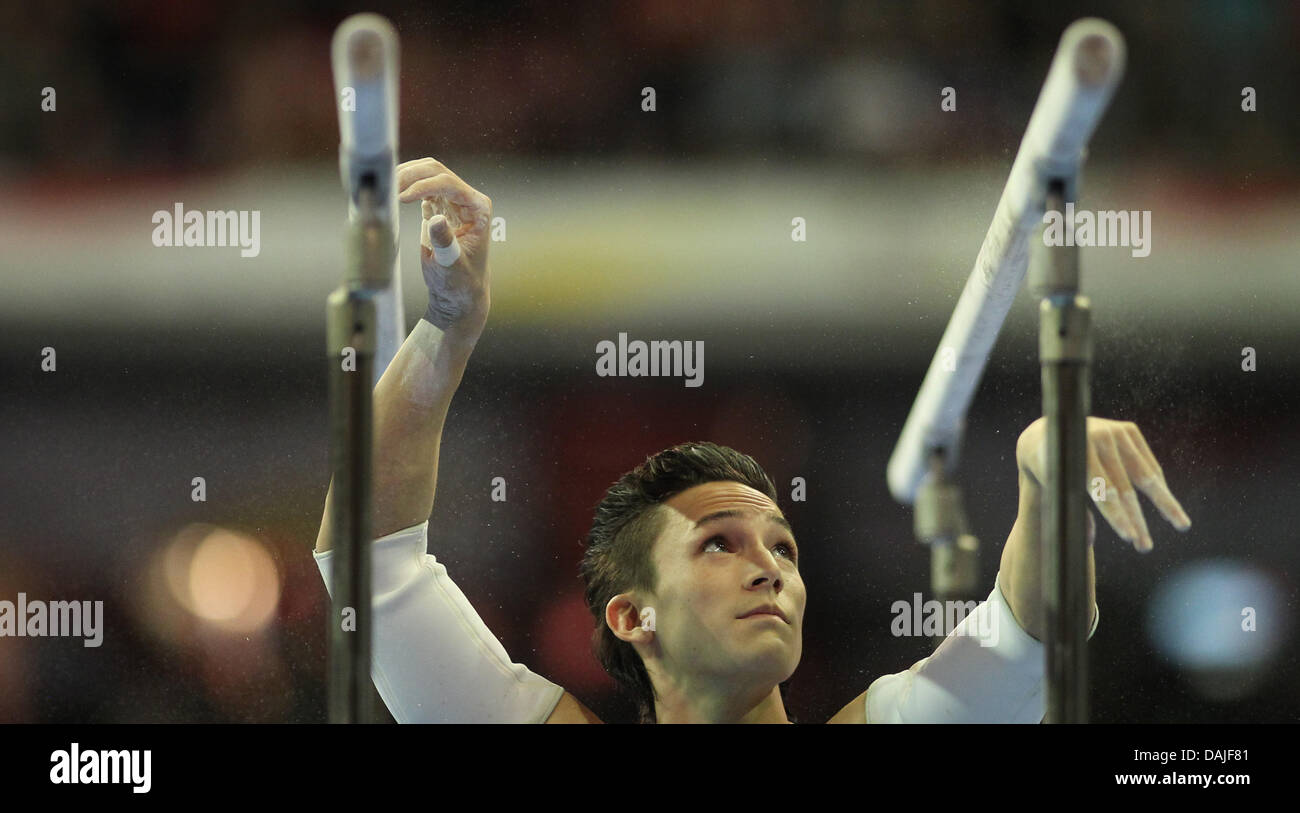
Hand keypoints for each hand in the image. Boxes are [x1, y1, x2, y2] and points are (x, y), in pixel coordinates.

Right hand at [396, 157, 491, 337]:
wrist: (457, 294)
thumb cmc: (460, 283)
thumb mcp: (452, 266)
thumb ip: (445, 242)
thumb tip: (435, 219)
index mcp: (477, 209)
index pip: (449, 184)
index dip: (423, 186)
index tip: (402, 198)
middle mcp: (467, 200)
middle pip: (436, 171)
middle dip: (411, 175)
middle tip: (389, 188)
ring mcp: (452, 201)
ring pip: (426, 174)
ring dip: (404, 177)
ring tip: (385, 190)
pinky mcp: (437, 207)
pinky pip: (419, 187)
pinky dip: (403, 187)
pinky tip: (388, 194)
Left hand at [1016, 416, 1191, 551]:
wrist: (1046, 433)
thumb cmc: (1048, 468)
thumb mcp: (1052, 486)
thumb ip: (1070, 509)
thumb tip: (1088, 542)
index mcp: (1074, 452)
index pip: (1100, 490)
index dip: (1116, 515)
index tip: (1129, 538)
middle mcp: (1097, 437)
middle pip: (1124, 487)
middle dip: (1136, 520)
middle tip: (1145, 547)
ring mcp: (1115, 431)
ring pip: (1144, 475)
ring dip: (1164, 503)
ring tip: (1182, 526)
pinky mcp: (1128, 429)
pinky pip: (1147, 464)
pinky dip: (1158, 486)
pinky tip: (1170, 507)